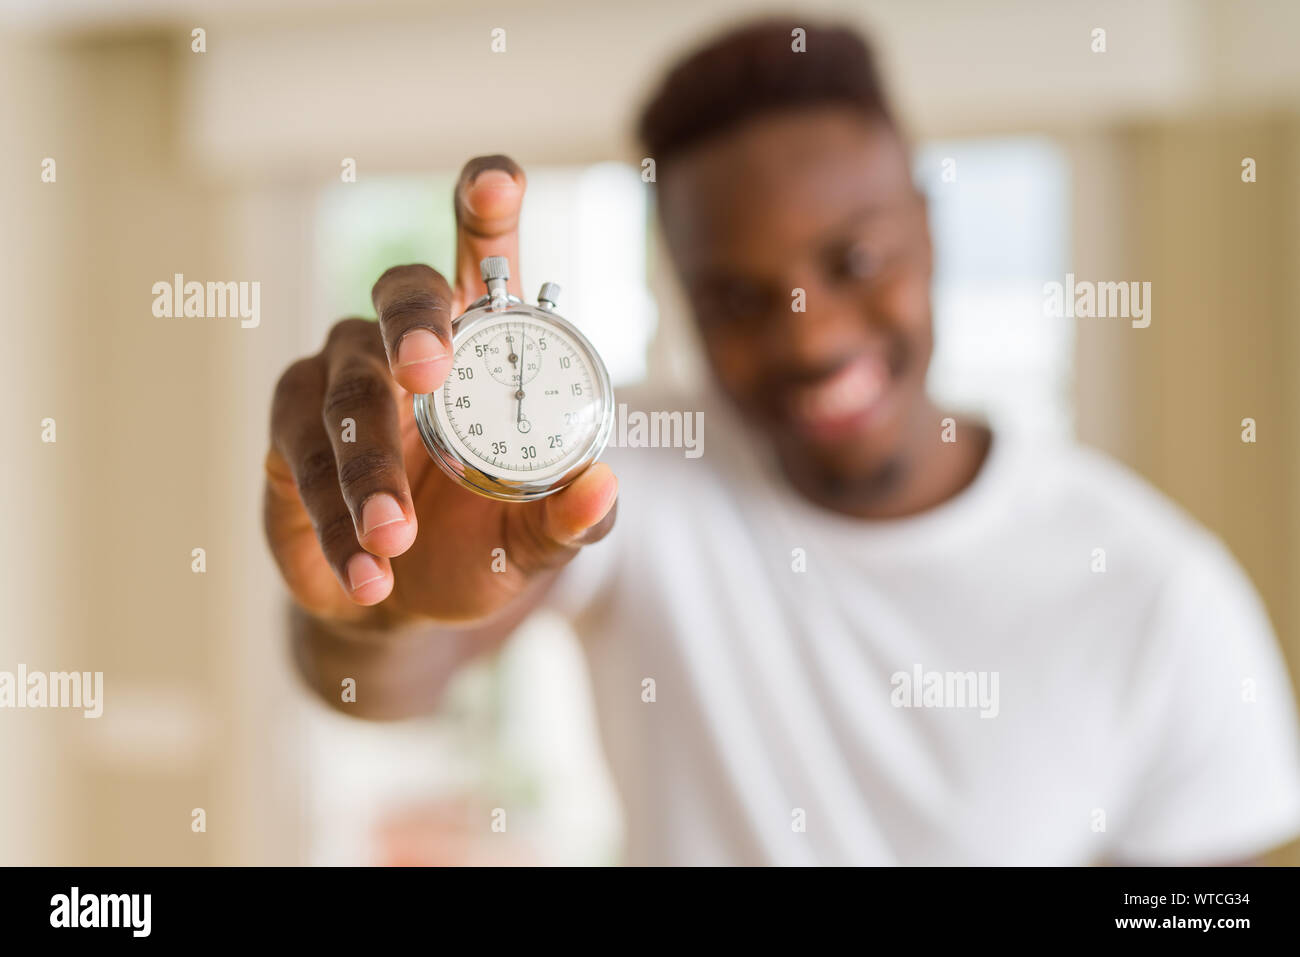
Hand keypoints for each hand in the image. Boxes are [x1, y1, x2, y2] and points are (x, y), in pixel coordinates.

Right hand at [264, 155, 617, 626]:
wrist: (397, 606)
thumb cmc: (474, 545)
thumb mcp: (531, 541)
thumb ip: (568, 517)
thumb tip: (603, 485)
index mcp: (477, 345)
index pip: (481, 253)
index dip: (486, 205)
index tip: (499, 180)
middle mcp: (403, 344)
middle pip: (400, 294)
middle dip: (413, 323)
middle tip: (428, 370)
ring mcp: (337, 383)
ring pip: (345, 397)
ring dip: (369, 470)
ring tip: (397, 539)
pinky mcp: (286, 439)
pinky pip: (303, 465)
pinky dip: (336, 523)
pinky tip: (367, 572)